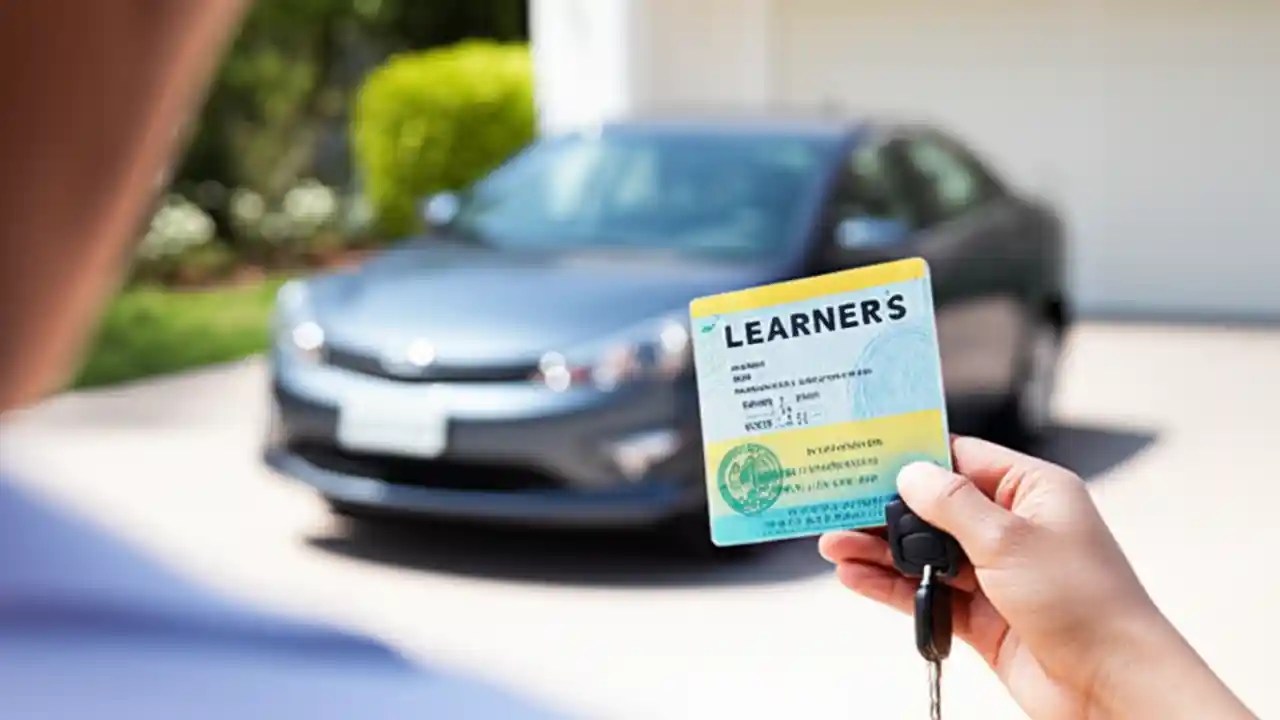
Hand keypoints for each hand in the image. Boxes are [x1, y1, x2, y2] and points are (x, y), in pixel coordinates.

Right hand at [819, 436, 1252, 719]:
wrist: (1112, 688)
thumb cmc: (1089, 606)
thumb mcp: (1011, 540)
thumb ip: (953, 505)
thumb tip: (912, 474)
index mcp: (1034, 492)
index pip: (962, 458)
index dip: (915, 455)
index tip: (870, 452)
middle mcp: (1014, 527)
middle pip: (935, 507)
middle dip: (887, 508)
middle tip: (839, 503)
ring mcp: (996, 573)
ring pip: (926, 553)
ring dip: (880, 550)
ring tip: (835, 544)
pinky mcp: (983, 615)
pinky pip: (927, 592)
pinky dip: (891, 586)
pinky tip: (857, 578)